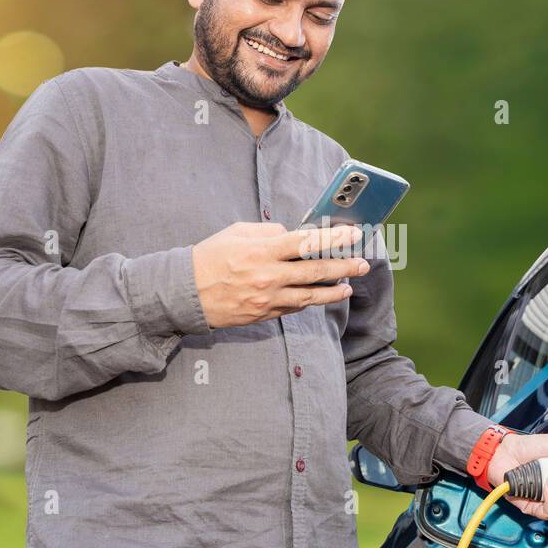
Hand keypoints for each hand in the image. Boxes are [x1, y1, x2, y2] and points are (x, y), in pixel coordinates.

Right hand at [191, 222, 368, 328]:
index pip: (306, 242)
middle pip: (316, 271)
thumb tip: (293, 235)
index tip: (353, 234)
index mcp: (262, 251)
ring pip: (310, 296)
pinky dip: (309, 302)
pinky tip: (320, 296)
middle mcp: (269, 276)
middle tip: (363, 263)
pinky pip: (293, 308)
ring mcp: (267, 299)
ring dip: (333, 291)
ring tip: (349, 286)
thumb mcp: (236, 233)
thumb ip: (268, 232)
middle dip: (344, 266)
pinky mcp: (264, 315)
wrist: (184, 293)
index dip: (333, 238)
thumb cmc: (209, 257)